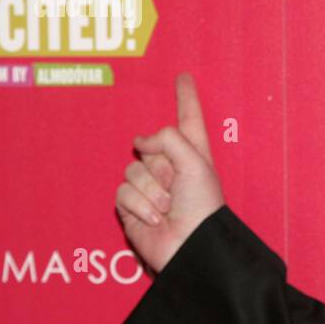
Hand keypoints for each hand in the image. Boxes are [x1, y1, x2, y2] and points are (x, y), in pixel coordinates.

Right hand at [116, 72, 225, 273]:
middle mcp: (171, 167)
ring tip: (168, 208)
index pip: (189, 120)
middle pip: (150, 145)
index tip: (183, 76)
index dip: (186, 98)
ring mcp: (150, 187)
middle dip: (161, 166)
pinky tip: (155, 219)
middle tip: (176, 189)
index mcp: (194, 155)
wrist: (190, 247)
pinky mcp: (131, 206)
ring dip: (151, 190)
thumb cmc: (202, 207)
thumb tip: (139, 143)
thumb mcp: (195, 163)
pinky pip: (123, 192)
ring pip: (133, 169)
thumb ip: (168, 139)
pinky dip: (139, 205)